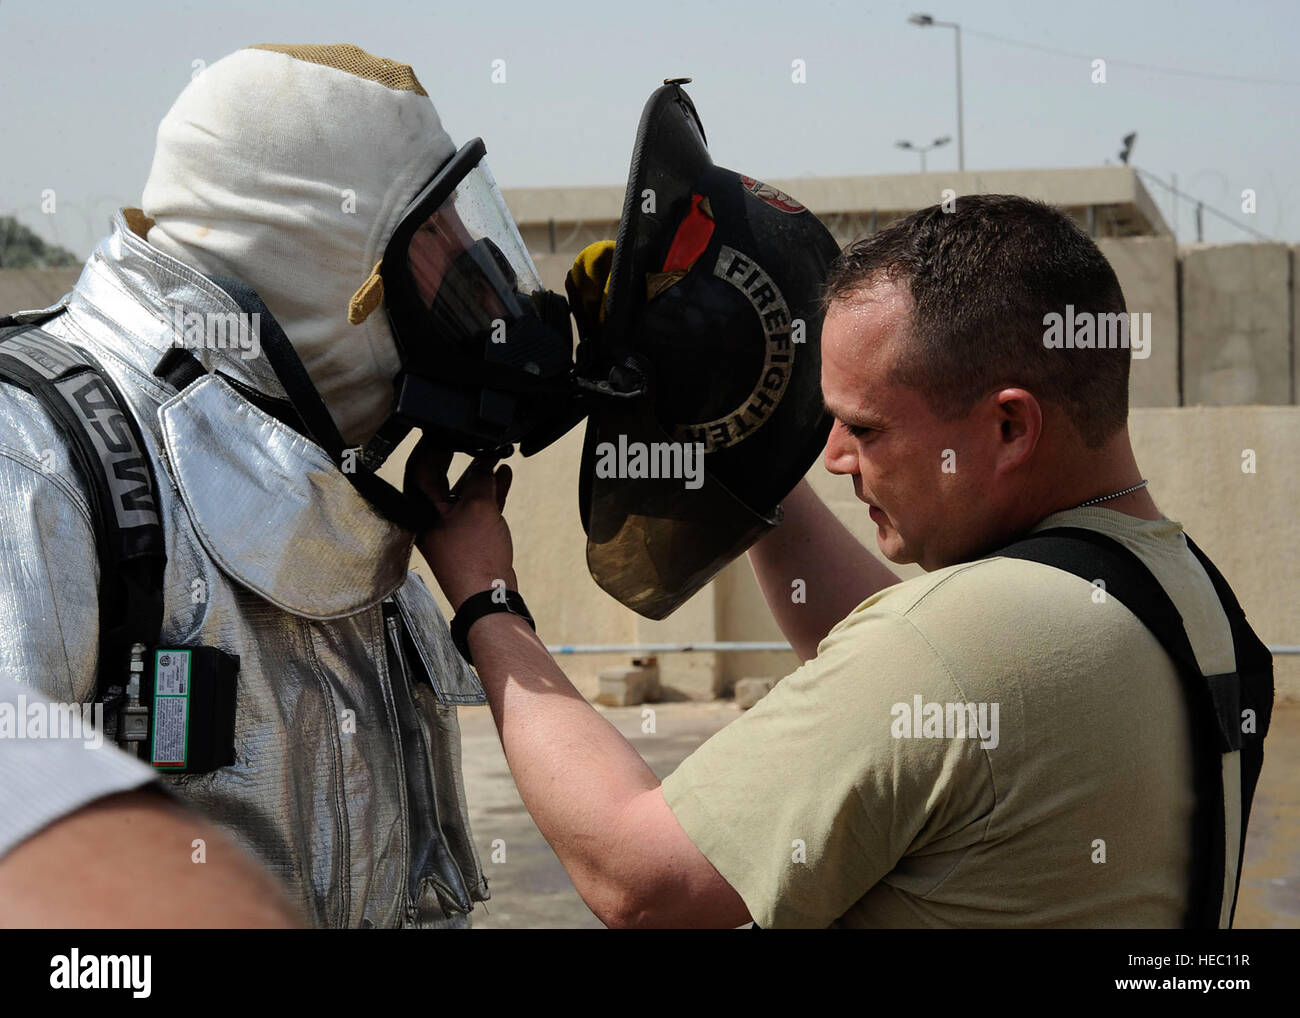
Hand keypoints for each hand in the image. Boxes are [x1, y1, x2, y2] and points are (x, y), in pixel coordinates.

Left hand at [405, 436, 516, 610]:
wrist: (488, 594)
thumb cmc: (475, 558)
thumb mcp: (479, 507)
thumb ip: (480, 479)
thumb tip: (484, 463)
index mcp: (422, 510)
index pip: (421, 467)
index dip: (433, 445)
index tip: (444, 430)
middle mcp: (431, 518)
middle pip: (442, 477)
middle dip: (461, 457)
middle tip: (472, 439)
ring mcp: (450, 527)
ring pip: (462, 490)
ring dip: (480, 473)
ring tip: (497, 455)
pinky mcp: (469, 535)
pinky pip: (477, 505)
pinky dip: (490, 490)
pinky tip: (504, 475)